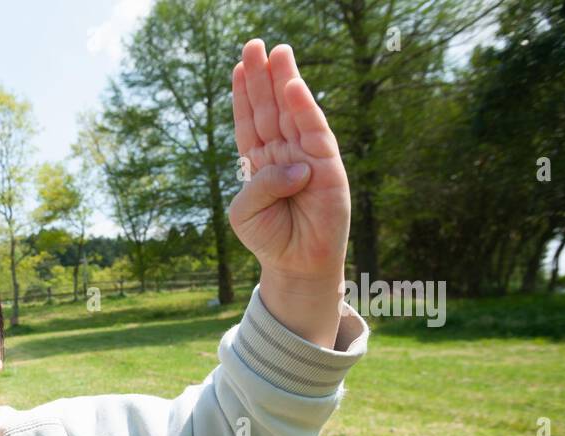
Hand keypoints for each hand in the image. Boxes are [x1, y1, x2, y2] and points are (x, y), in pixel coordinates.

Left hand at [229, 39, 349, 283]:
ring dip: (284, 81)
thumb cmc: (268, 237)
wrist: (295, 263)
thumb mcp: (244, 213)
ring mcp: (305, 156)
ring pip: (292, 112)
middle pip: (269, 107)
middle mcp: (281, 152)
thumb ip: (257, 186)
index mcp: (258, 160)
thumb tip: (295, 167)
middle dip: (261, 76)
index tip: (237, 66)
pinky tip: (294, 86)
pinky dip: (305, 109)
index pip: (249, 120)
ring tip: (277, 52)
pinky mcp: (327, 166)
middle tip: (254, 44)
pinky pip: (314, 132)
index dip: (243, 94)